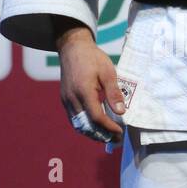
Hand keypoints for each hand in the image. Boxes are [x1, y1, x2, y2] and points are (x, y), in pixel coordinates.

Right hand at [57, 26, 125, 144]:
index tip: (120, 131)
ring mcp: (66, 100)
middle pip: (86, 126)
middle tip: (116, 139)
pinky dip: (85, 126)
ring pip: (79, 125)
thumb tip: (121, 112)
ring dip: (93, 133)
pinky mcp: (65, 100)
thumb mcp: (108, 72)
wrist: (72, 48)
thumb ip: (114, 93)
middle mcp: (72, 98)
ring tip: (108, 136)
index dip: (109, 127)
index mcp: (84, 91)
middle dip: (102, 135)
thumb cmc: (92, 58)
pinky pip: (74, 119)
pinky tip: (96, 127)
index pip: (96, 117)